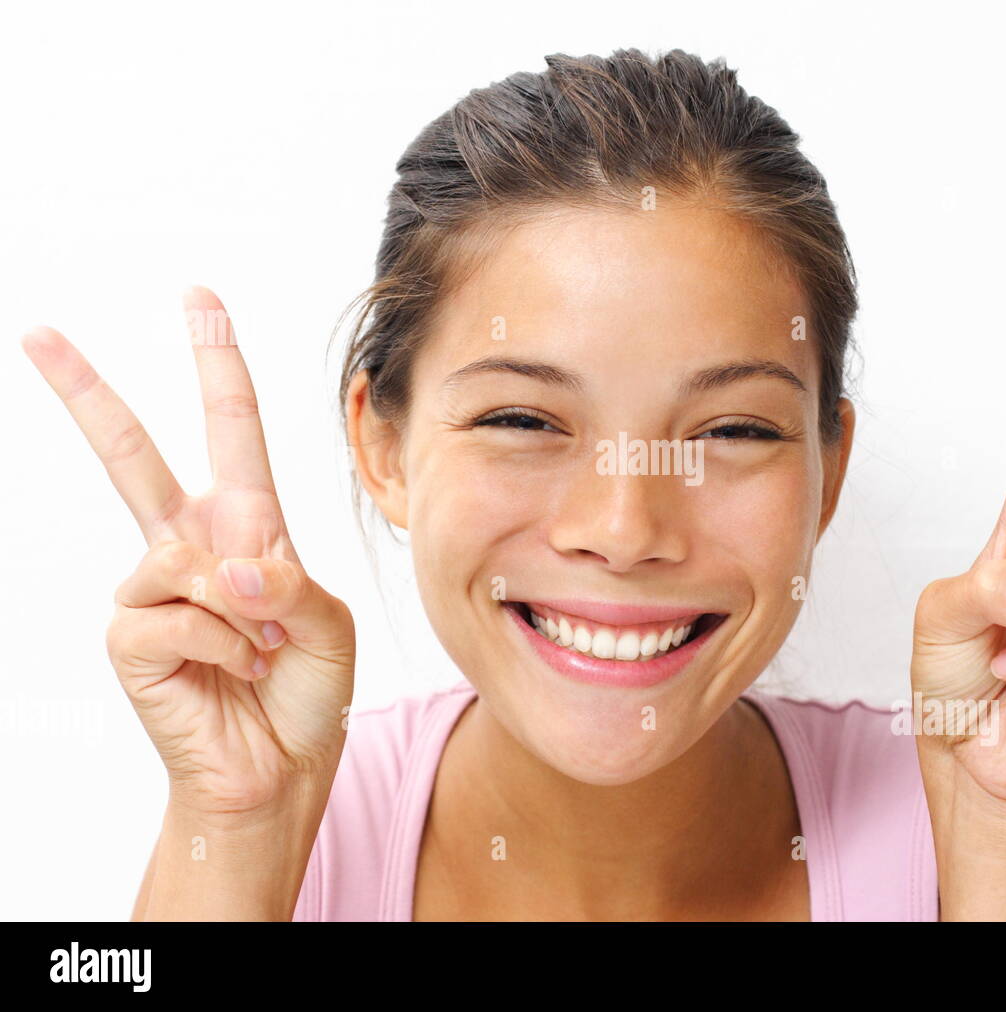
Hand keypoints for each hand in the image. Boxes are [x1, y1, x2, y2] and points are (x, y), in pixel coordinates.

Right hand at [22, 288, 354, 819]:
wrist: (280, 770)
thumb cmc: (306, 693)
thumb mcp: (326, 625)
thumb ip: (285, 583)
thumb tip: (221, 564)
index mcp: (247, 529)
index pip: (230, 431)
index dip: (217, 363)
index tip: (199, 300)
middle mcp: (192, 549)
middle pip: (132, 457)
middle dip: (89, 394)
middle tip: (41, 333)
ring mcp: (154, 591)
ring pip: (182, 557)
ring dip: (242, 613)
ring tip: (257, 653)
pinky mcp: (130, 637)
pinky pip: (174, 614)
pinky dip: (220, 645)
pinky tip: (231, 672)